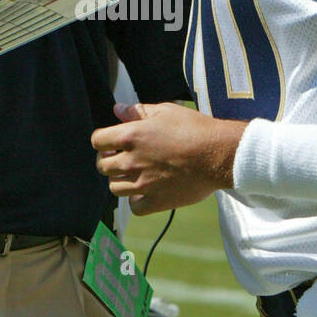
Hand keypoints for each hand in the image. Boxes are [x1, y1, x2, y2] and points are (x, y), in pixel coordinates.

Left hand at [92, 101, 245, 214]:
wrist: (219, 154)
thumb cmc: (195, 129)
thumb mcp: (166, 111)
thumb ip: (137, 111)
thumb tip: (117, 109)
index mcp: (130, 136)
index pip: (97, 140)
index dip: (103, 140)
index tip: (113, 141)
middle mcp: (131, 162)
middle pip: (102, 166)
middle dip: (109, 159)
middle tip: (124, 156)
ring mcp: (142, 184)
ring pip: (114, 188)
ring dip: (120, 180)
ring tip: (135, 174)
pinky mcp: (157, 201)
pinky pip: (134, 207)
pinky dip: (136, 201)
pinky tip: (146, 191)